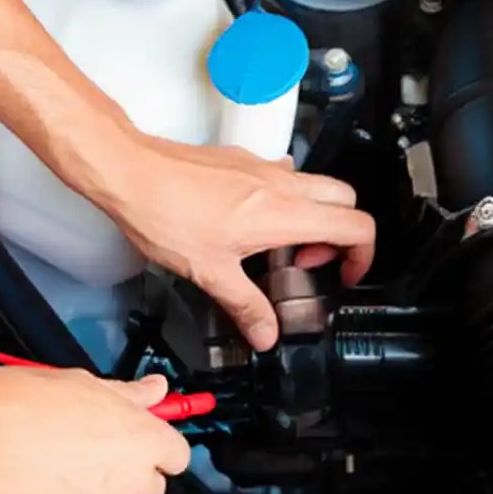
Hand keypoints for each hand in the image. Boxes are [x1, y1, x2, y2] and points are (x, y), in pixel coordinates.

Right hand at [0, 369, 189, 493]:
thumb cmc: (10, 411)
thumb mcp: (77, 383)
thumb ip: (125, 395)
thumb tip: (151, 390)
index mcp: (141, 439)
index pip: (175, 453)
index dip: (151, 447)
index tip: (133, 441)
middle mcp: (131, 484)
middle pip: (147, 487)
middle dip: (122, 475)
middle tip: (81, 457)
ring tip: (44, 476)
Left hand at [87, 132, 375, 350]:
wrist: (131, 171)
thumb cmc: (165, 213)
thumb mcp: (210, 273)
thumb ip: (245, 307)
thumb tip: (265, 333)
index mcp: (284, 214)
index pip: (356, 226)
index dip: (362, 256)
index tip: (343, 275)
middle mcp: (282, 184)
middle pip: (347, 200)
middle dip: (343, 233)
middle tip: (313, 261)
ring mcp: (264, 167)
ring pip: (317, 184)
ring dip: (315, 214)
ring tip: (282, 245)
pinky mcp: (243, 159)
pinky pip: (284, 175)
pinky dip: (286, 198)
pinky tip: (253, 221)